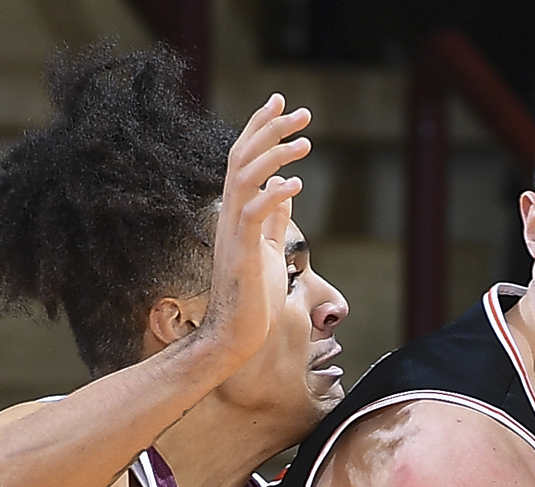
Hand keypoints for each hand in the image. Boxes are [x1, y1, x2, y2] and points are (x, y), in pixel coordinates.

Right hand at [201, 94, 310, 362]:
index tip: (279, 101)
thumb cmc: (252, 298)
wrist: (234, 337)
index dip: (260, 127)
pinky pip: (252, 215)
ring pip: (245, 179)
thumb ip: (273, 218)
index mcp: (236, 212)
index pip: (243, 158)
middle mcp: (229, 216)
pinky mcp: (241, 255)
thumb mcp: (268, 249)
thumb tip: (283, 186)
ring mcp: (232, 234)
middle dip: (269, 129)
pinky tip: (295, 183)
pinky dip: (273, 195)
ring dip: (275, 156)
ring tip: (305, 143)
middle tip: (301, 111)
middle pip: (242, 158)